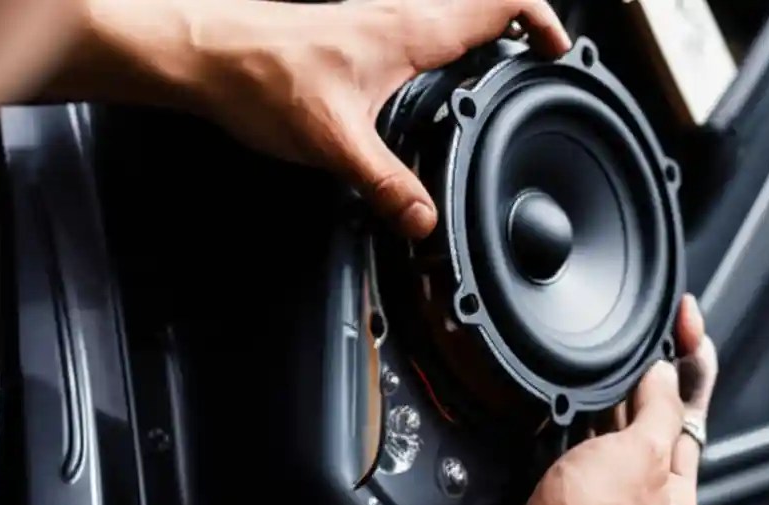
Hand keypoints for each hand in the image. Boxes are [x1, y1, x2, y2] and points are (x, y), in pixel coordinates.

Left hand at [78, 0, 570, 238]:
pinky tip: (426, 91)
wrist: (207, 54)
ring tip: (494, 79)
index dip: (543, 19)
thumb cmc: (262, 77)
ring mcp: (376, 20)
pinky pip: (416, 31)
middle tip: (536, 67)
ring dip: (479, 38)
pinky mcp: (354, 35)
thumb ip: (387, 185)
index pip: (502, 2)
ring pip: (449, 16)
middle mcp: (399, 15)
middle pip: (482, 6)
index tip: (561, 51)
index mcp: (412, 30)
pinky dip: (440, 50)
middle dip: (519, 30)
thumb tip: (424, 220)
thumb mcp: (336, 144)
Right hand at [447, 294, 718, 504]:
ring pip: (603, 442)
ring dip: (598, 407)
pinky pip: (565, 457)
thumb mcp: (638, 458)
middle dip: (640, 386)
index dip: (689, 368)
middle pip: (648, 429)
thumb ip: (657, 410)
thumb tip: (665, 374)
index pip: (690, 421)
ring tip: (591, 373)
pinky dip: (560, 431)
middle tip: (630, 343)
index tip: (685, 325)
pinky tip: (554, 410)